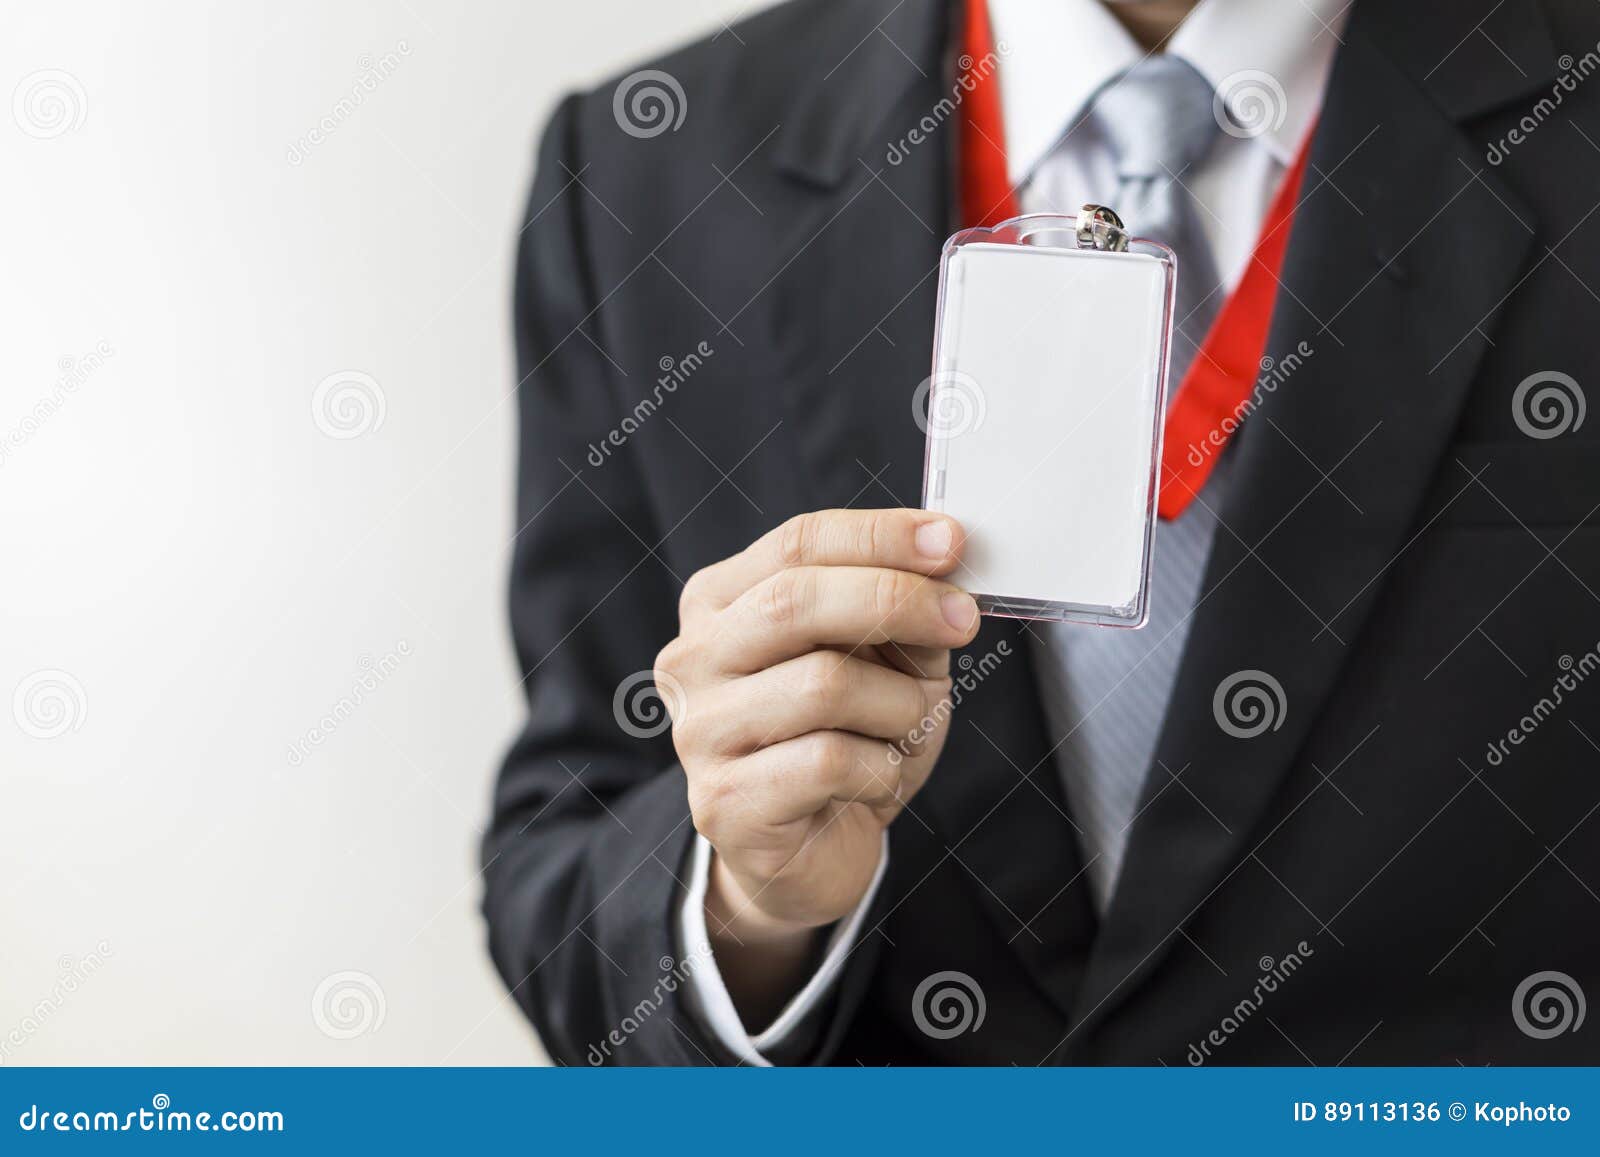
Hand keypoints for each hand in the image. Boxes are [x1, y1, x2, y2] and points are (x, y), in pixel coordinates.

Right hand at [655, 508, 977, 1023]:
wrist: (809, 852)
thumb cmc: (843, 740)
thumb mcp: (884, 661)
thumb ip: (902, 610)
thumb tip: (942, 562)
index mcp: (720, 603)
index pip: (797, 544)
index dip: (879, 536)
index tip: (950, 541)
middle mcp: (694, 659)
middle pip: (795, 601)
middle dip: (896, 602)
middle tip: (962, 620)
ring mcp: (700, 732)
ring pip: (823, 685)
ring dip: (898, 704)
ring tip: (909, 726)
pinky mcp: (724, 803)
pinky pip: (828, 762)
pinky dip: (881, 766)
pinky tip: (877, 777)